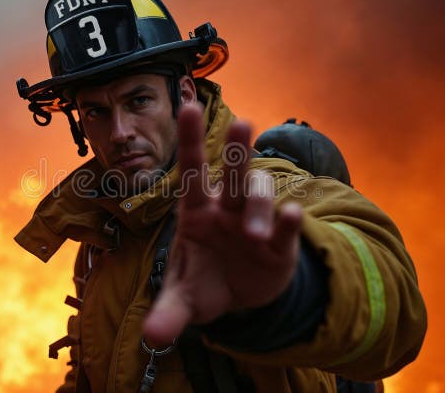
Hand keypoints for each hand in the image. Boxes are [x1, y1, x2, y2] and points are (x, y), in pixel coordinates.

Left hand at [142, 103, 303, 346]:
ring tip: (254, 232)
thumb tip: (153, 339)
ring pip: (259, 198)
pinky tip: (291, 216)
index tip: (189, 106)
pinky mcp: (281, 243)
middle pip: (231, 174)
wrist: (241, 299)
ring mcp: (254, 222)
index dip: (191, 141)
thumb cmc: (205, 284)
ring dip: (258, 206)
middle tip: (242, 122)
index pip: (191, 172)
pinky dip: (287, 220)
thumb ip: (168, 315)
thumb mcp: (184, 301)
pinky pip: (286, 225)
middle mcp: (226, 209)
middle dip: (236, 149)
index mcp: (196, 213)